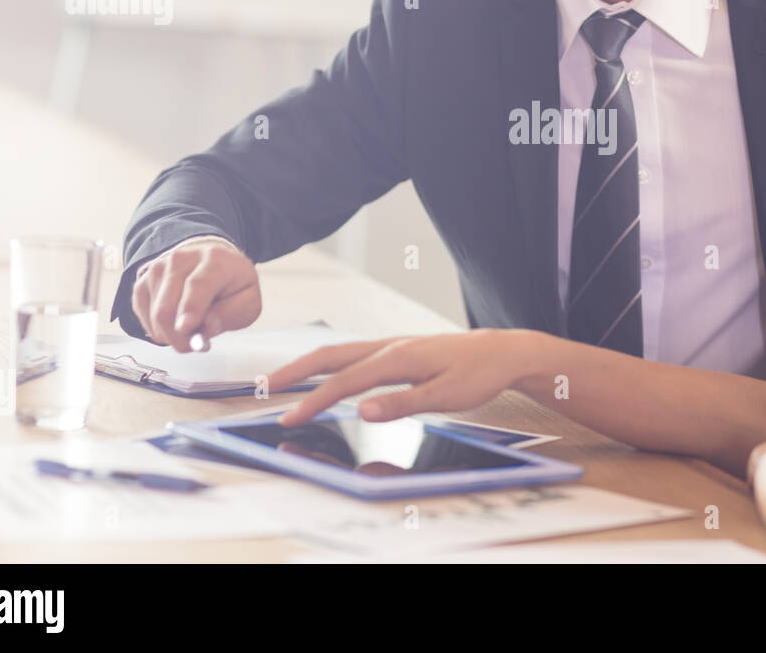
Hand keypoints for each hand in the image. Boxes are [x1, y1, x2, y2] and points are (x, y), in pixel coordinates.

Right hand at [131, 236, 261, 351]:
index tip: (185, 327)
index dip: (191, 308)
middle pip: (168, 308)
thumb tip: (207, 326)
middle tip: (198, 341)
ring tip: (192, 325)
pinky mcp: (141, 283)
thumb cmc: (230, 282)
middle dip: (181, 337)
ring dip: (173, 334)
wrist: (210, 260)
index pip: (198, 285)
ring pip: (155, 316)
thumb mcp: (247, 299)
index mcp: (214, 260)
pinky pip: (145, 319)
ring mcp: (157, 270)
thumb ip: (231, 314)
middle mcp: (181, 260)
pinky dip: (161, 329)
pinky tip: (177, 319)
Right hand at [268, 328, 544, 425]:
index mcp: (397, 358)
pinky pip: (353, 354)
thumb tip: (361, 411)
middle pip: (331, 355)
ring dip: (308, 365)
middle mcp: (388, 346)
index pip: (345, 382)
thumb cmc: (477, 374)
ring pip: (340, 351)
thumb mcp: (446, 396)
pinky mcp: (397, 350)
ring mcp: (391, 345)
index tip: (289, 420)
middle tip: (264, 387)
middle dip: (295, 371)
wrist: (501, 352)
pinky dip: (329, 363)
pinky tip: (324, 374)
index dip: (314, 402)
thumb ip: (402, 404)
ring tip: (282, 380)